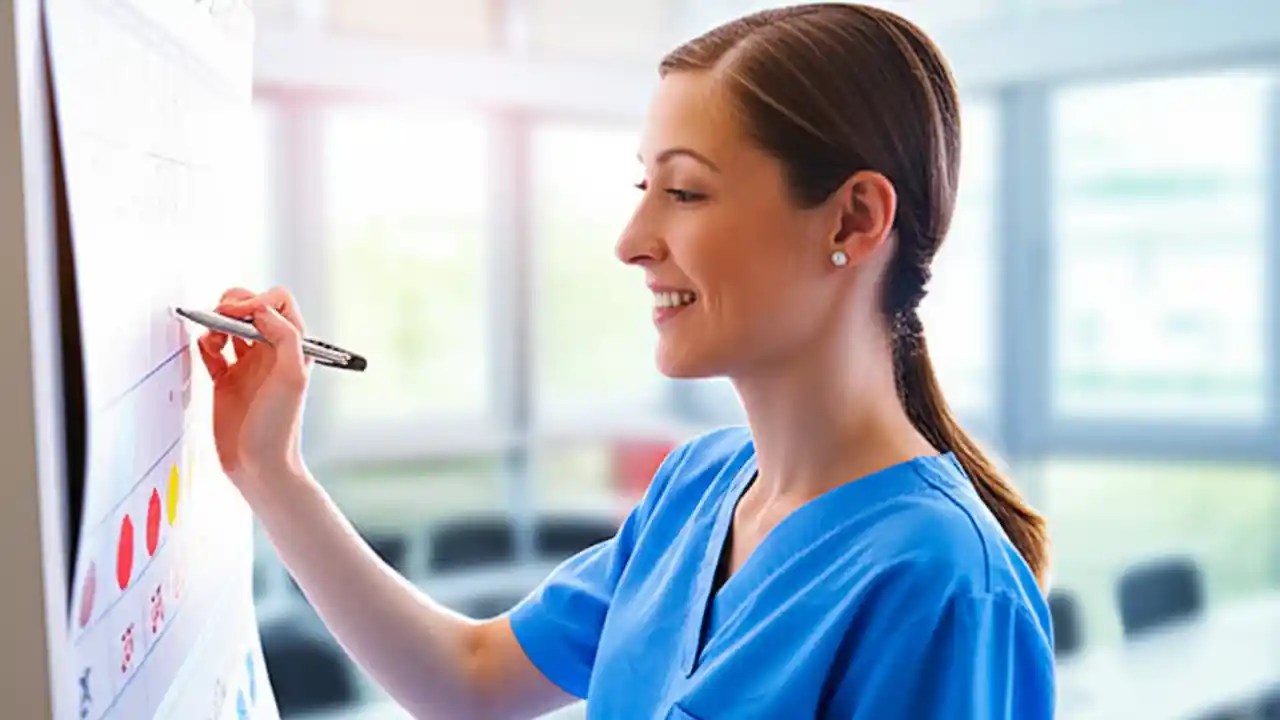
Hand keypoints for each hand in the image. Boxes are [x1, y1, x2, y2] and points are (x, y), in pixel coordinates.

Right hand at [196, 286, 311, 487]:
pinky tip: (207, 353)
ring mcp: (248, 366)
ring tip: (214, 343)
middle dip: (232, 305)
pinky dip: (205, 345)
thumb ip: (284, 337)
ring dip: (216, 325)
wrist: (259, 466)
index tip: (237, 313)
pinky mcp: (226, 381)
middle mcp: (271, 352)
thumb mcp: (291, 377)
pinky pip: (212, 351)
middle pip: (251, 308)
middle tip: (219, 319)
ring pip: (228, 326)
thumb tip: (261, 309)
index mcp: (292, 347)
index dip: (256, 300)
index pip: (278, 302)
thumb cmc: (280, 427)